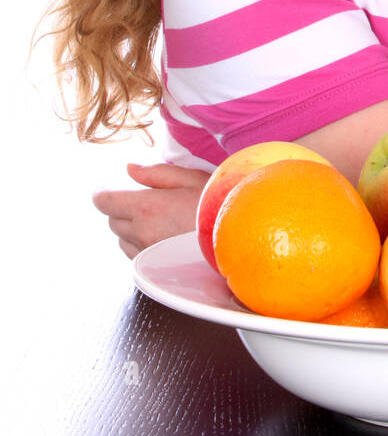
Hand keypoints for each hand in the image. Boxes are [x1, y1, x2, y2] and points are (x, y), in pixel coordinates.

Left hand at [92, 163, 211, 259]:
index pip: (104, 201)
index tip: (105, 189)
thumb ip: (156, 173)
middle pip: (112, 220)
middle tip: (139, 199)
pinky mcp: (156, 267)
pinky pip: (134, 254)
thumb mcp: (190, 178)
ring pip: (122, 239)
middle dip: (119, 208)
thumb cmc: (217, 205)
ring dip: (128, 228)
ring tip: (153, 218)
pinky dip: (139, 243)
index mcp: (146, 206)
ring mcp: (148, 252)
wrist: (237, 241)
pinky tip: (160, 235)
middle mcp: (142, 232)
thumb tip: (129, 169)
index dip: (102, 193)